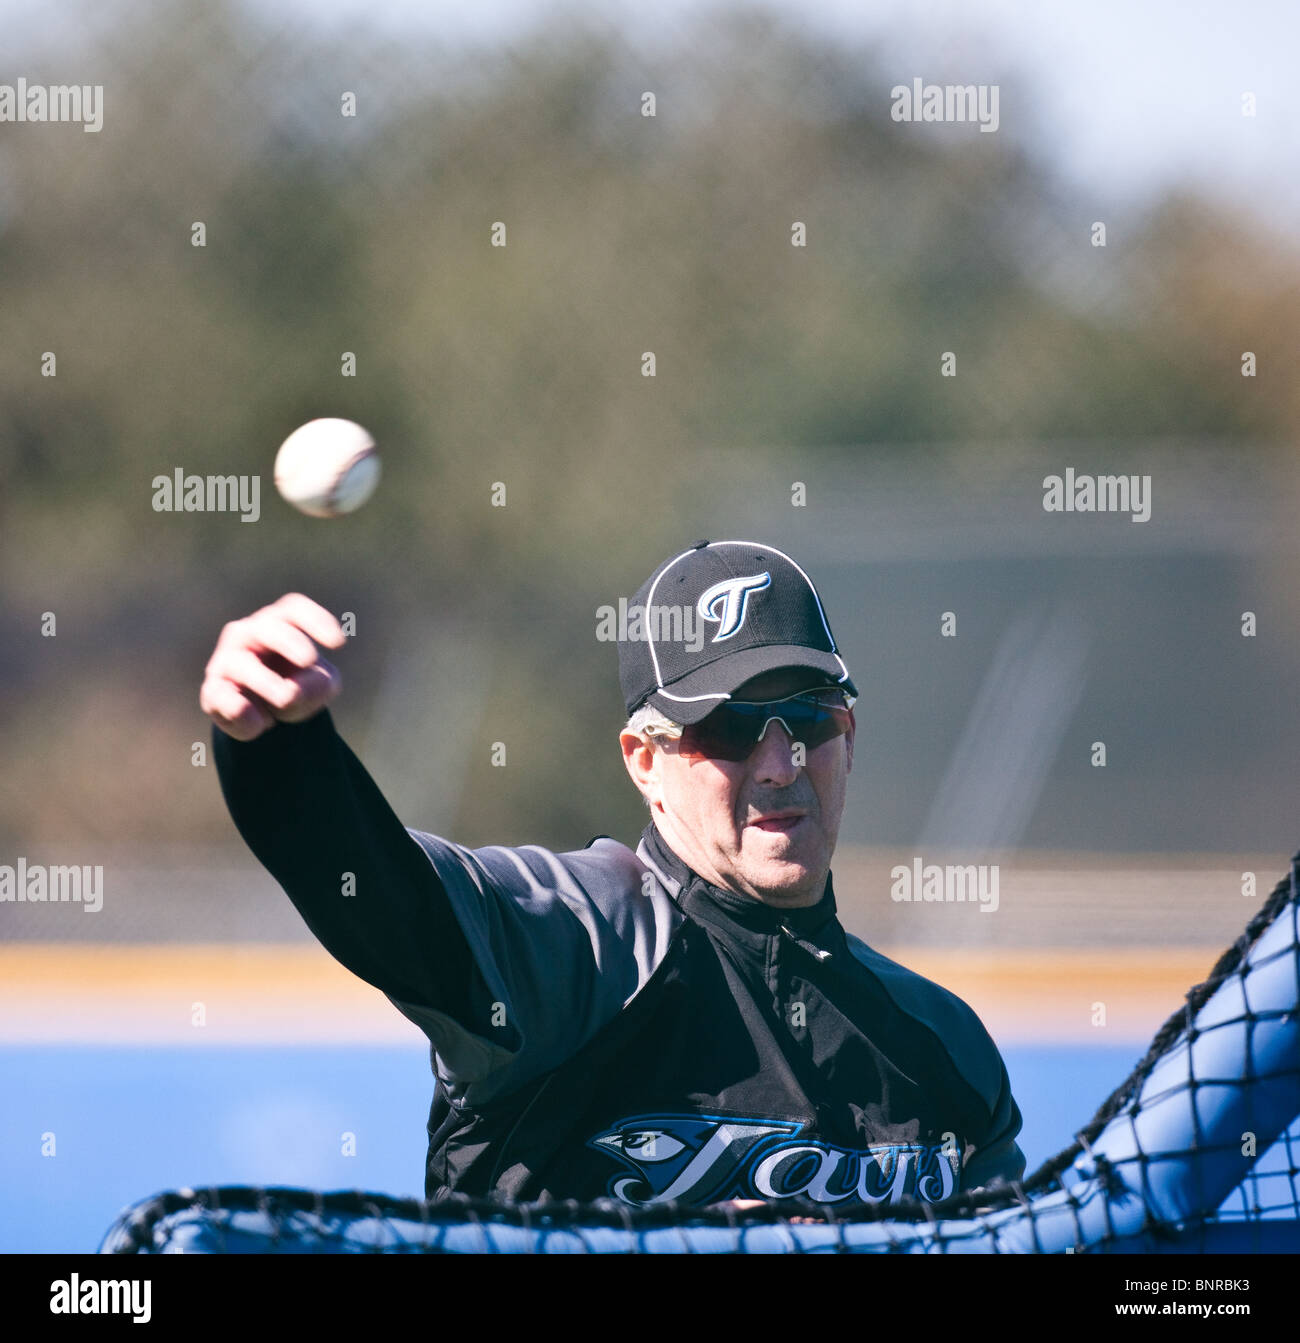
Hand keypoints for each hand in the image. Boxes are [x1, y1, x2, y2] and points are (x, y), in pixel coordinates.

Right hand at [200, 593, 345, 741]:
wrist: (266, 716)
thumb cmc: (297, 684)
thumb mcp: (319, 687)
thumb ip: (320, 684)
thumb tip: (296, 689)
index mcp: (279, 624)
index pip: (293, 610)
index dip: (316, 620)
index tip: (339, 644)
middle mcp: (248, 636)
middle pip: (266, 627)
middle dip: (289, 641)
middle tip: (309, 659)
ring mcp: (226, 662)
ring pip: (241, 663)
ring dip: (268, 682)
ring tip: (288, 699)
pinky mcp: (213, 693)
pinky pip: (221, 697)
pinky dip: (241, 710)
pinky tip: (261, 722)